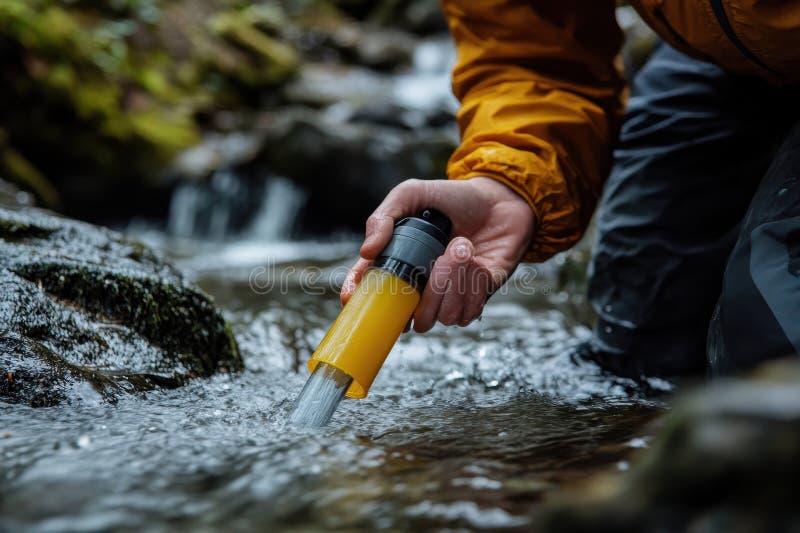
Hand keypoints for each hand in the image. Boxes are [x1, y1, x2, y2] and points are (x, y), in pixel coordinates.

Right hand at [340, 177, 534, 331]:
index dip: (357, 300)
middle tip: (440, 254)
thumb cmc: (453, 198)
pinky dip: (473, 283)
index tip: (353, 297)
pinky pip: (467, 311)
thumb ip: (384, 216)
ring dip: (452, 281)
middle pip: (410, 319)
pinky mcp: (475, 300)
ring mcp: (448, 298)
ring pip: (440, 317)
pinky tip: (478, 260)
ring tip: (462, 246)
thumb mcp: (412, 194)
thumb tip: (366, 250)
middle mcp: (421, 289)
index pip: (369, 294)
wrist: (500, 200)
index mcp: (398, 265)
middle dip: (426, 291)